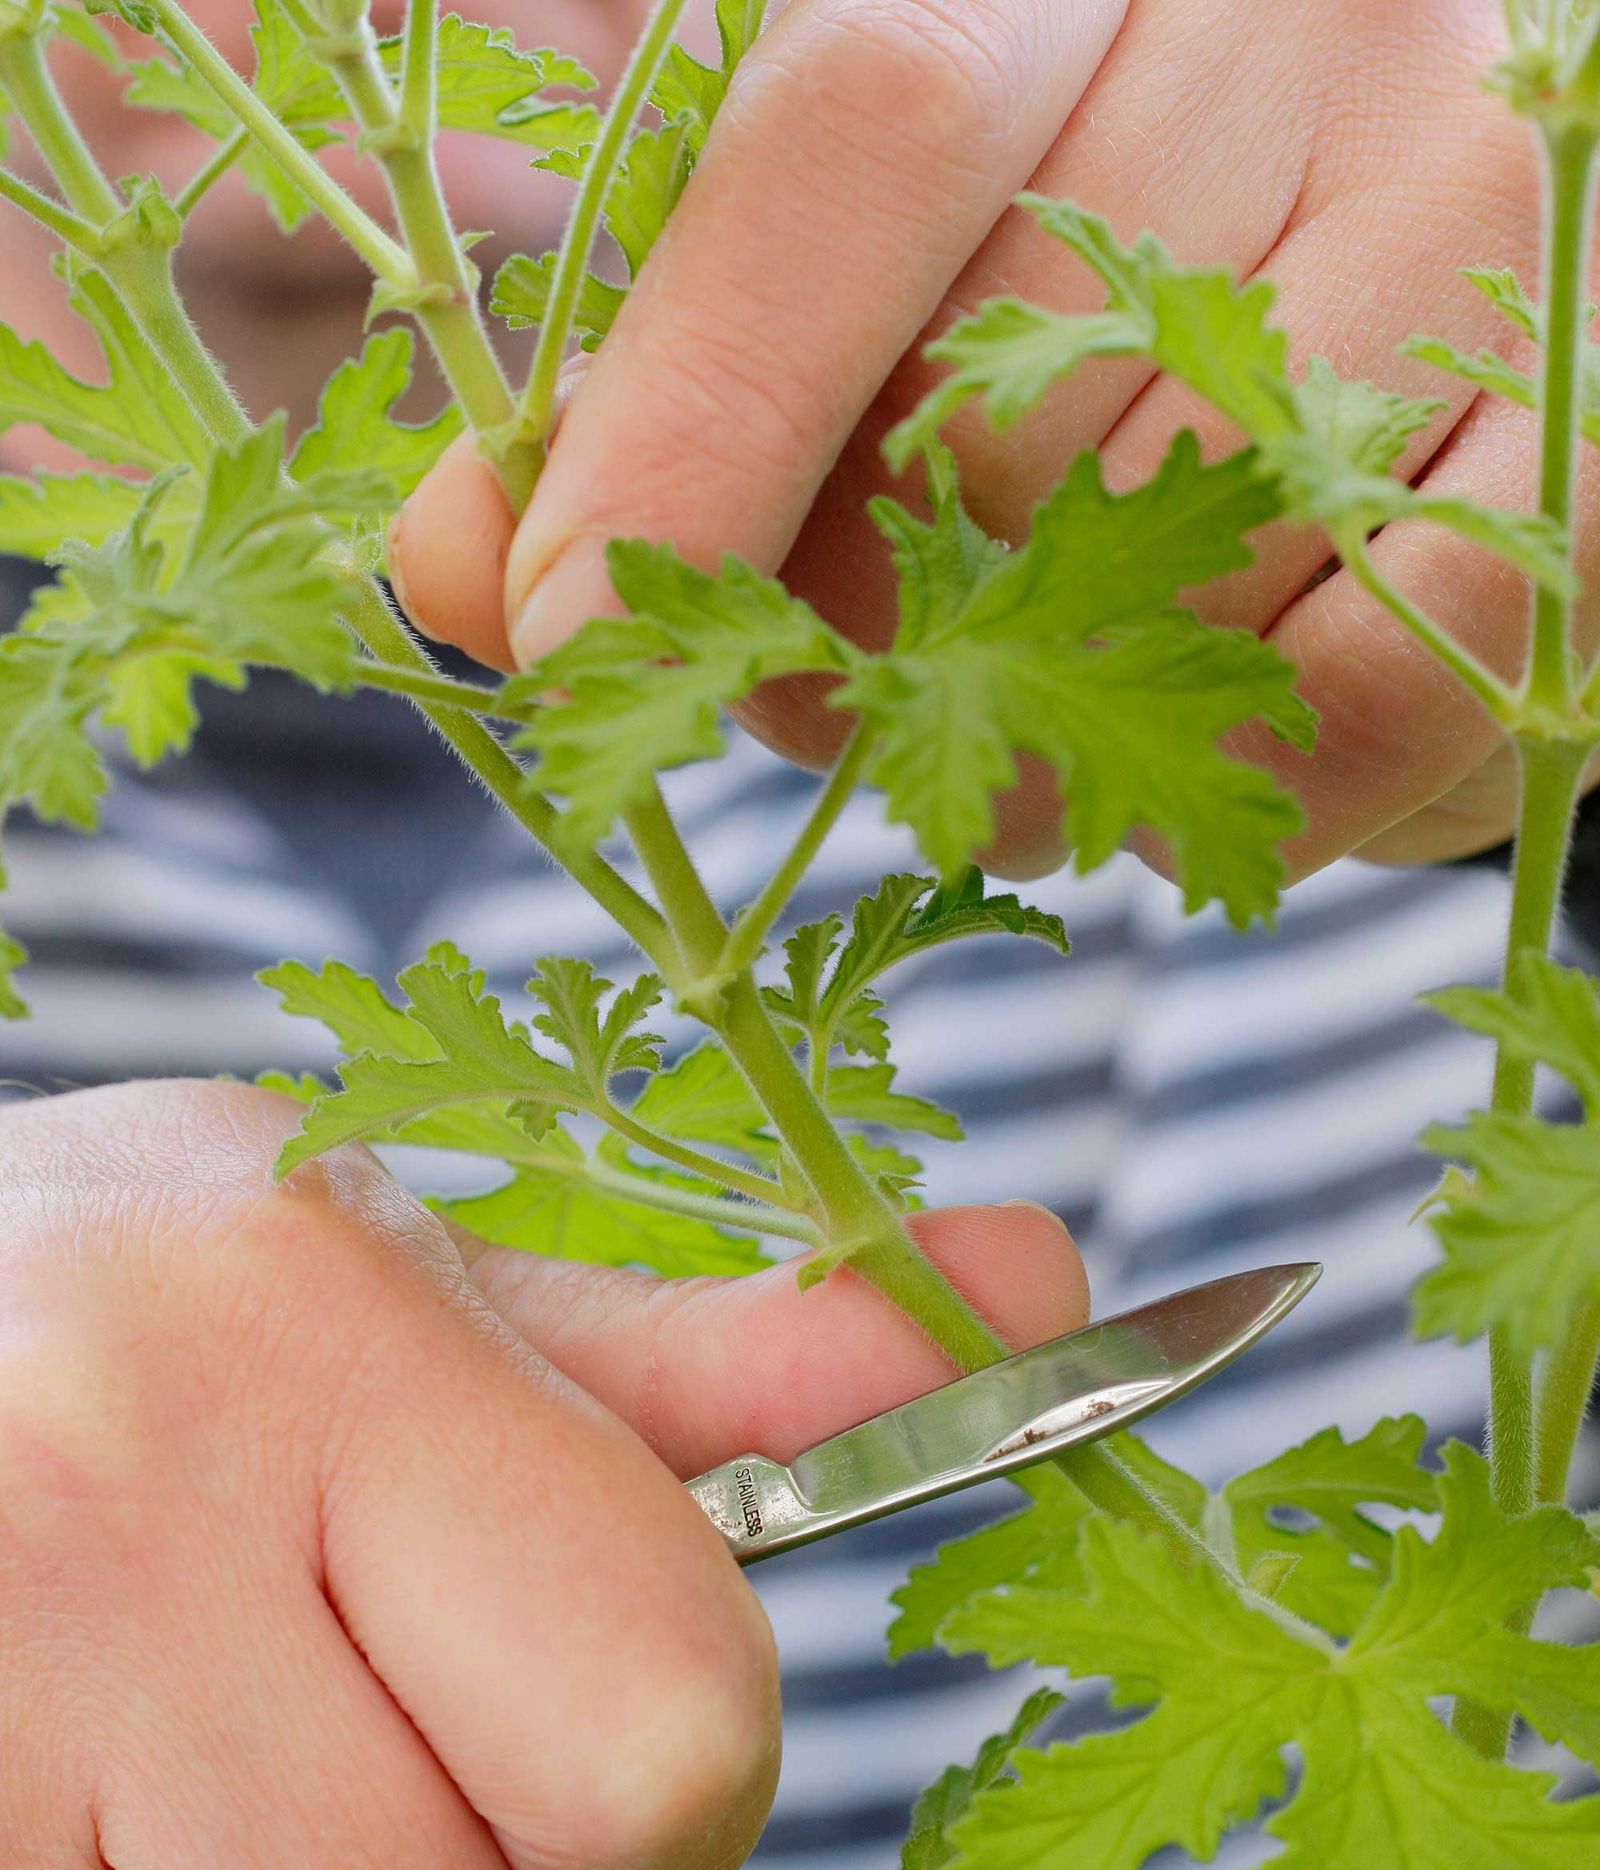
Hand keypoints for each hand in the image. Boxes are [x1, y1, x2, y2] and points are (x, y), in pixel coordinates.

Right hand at [0, 1079, 1083, 1869]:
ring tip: (247, 1748)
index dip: (660, 1753)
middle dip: (509, 1854)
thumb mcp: (417, 1279)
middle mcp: (117, 1524)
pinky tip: (147, 1804)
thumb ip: (723, 1353)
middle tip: (383, 1713)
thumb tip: (1031, 1281)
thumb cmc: (157, 1305)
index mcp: (306, 1332)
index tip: (558, 1677)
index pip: (665, 1727)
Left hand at [391, 0, 1590, 879]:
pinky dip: (1236, 789)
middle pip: (995, 419)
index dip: (691, 410)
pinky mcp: (1598, 441)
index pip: (858, 133)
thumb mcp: (845, 313)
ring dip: (1032, 743)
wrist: (1401, 346)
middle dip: (864, 644)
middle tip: (841, 697)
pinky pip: (1367, 693)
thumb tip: (451, 567)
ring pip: (1173, 583)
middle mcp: (1300, 24)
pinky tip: (1182, 768)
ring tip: (1015, 738)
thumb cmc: (1077, 334)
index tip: (558, 629)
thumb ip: (644, 411)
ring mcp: (1490, 222)